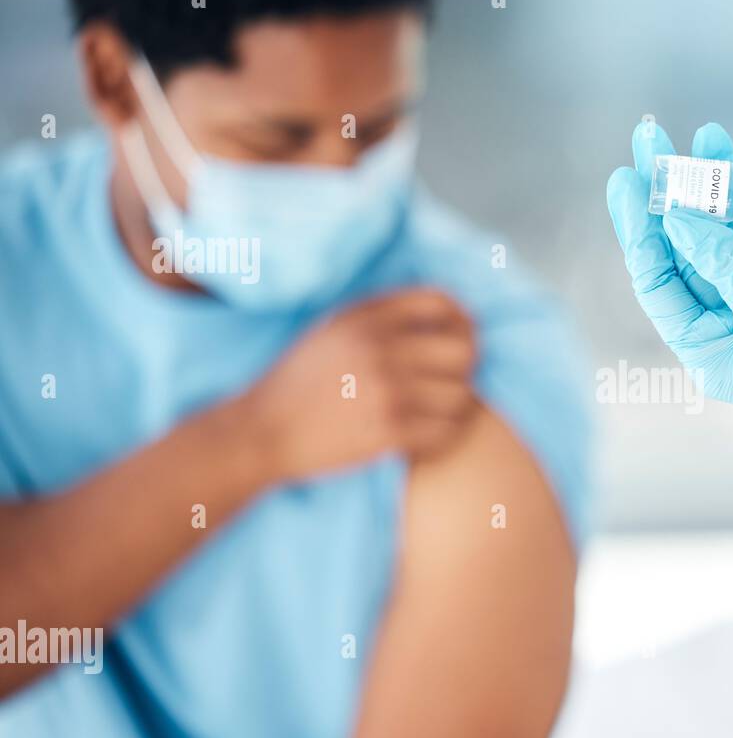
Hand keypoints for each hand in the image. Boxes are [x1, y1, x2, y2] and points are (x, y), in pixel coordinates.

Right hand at [243, 288, 477, 479]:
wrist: (260, 432)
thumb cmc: (300, 381)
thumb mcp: (334, 328)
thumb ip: (383, 316)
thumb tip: (447, 314)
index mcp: (366, 317)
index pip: (441, 301)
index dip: (461, 319)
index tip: (459, 337)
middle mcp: (379, 349)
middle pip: (464, 349)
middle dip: (467, 365)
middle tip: (454, 379)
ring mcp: (385, 392)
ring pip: (461, 394)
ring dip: (456, 405)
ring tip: (438, 410)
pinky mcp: (387, 433)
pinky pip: (446, 432)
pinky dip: (444, 435)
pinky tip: (427, 434)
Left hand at [606, 121, 732, 468]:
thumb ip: (722, 259)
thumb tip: (678, 218)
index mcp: (704, 350)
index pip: (656, 280)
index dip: (640, 227)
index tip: (629, 176)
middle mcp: (721, 330)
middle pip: (683, 254)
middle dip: (669, 197)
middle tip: (652, 139)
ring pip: (721, 242)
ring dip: (710, 192)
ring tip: (701, 140)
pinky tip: (732, 170)